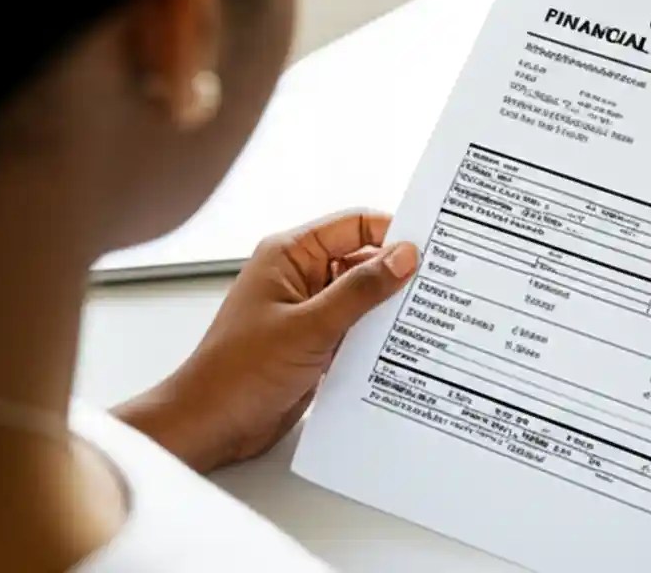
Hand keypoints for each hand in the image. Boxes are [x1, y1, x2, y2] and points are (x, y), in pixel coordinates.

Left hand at [115, 210, 418, 472]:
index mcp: (289, 255)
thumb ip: (360, 290)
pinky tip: (403, 347)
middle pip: (362, 260)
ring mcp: (308, 311)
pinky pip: (356, 328)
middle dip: (397, 273)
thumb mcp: (309, 327)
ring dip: (389, 309)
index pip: (353, 226)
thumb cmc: (238, 372)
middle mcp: (299, 277)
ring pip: (362, 297)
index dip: (392, 233)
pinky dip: (377, 336)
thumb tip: (403, 256)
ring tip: (428, 316)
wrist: (211, 425)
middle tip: (439, 286)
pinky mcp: (315, 343)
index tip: (430, 248)